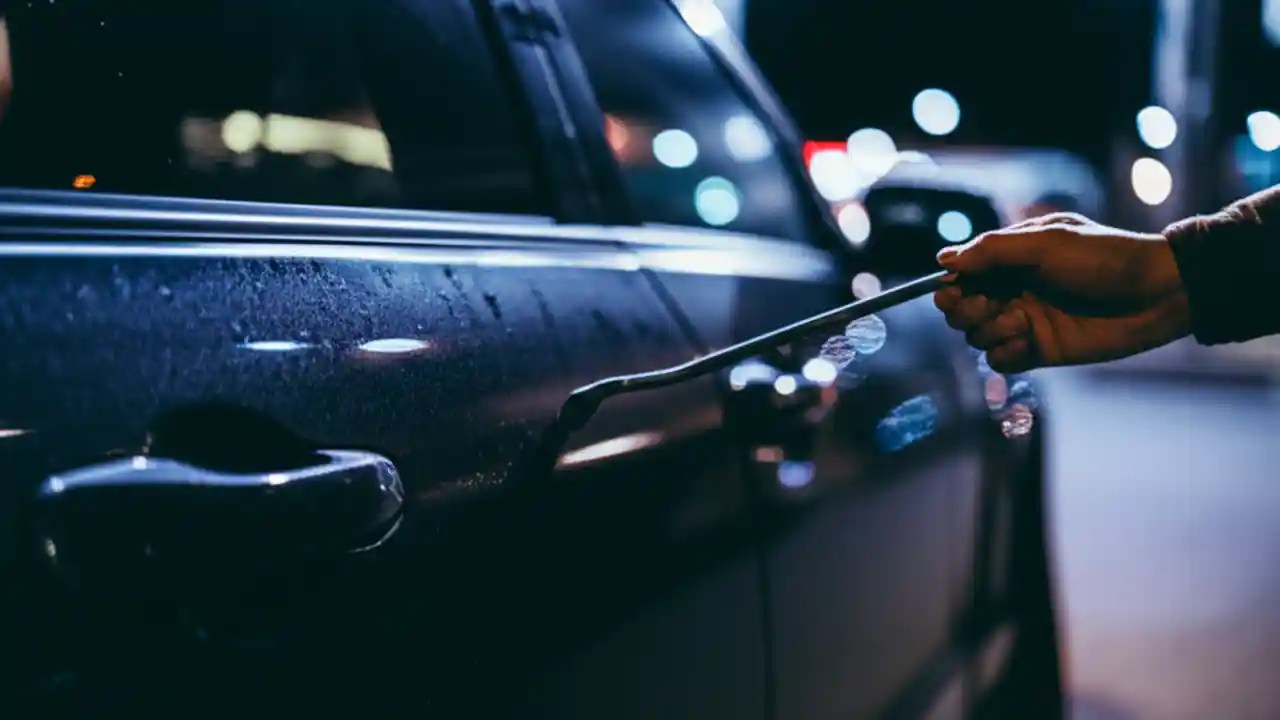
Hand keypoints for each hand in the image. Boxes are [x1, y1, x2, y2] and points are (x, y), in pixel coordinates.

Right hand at [932, 213, 1190, 372]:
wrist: (1155, 294)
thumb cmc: (1103, 259)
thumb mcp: (1045, 243)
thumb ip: (991, 250)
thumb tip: (942, 259)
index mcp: (1011, 260)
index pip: (961, 276)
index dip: (950, 286)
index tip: (953, 290)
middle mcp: (1012, 291)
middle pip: (960, 310)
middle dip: (964, 310)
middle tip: (989, 305)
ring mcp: (1025, 322)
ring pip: (977, 336)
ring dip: (990, 330)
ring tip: (1022, 321)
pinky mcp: (1039, 351)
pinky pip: (1000, 360)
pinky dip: (1006, 353)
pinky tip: (1029, 342)